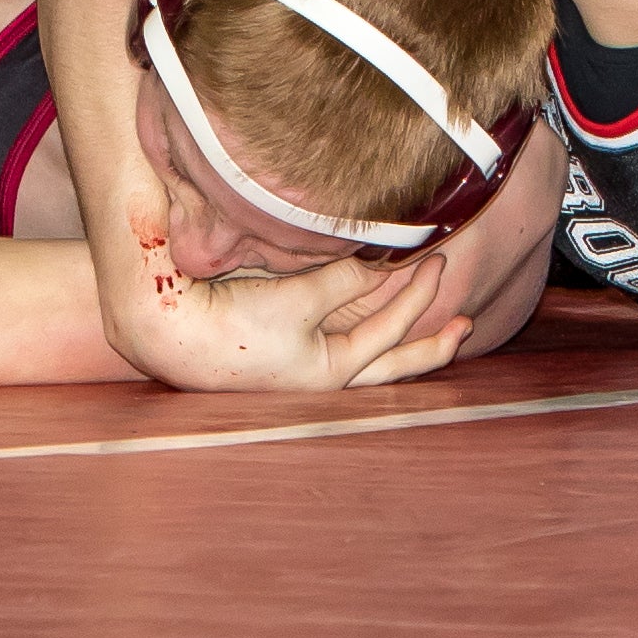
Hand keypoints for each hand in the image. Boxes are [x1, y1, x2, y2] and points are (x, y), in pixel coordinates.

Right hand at [145, 253, 471, 391]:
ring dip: (405, 339)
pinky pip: (344, 343)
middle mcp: (324, 378)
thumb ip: (344, 282)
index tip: (437, 259)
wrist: (171, 334)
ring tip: (443, 327)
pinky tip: (378, 314)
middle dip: (431, 345)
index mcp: (330, 373)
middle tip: (465, 323)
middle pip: (392, 365)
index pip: (390, 330)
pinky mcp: (289, 351)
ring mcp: (306, 369)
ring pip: (371, 359)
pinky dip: (369, 330)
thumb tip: (383, 266)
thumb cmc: (234, 322)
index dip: (417, 292)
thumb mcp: (298, 300)